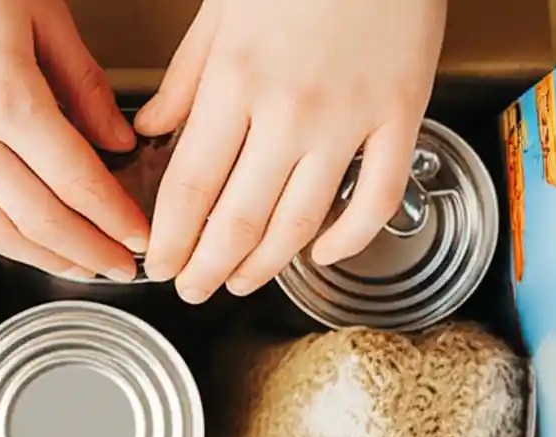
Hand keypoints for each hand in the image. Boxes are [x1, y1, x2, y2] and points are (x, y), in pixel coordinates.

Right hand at [0, 0, 145, 280]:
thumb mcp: (41, 12)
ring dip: (40, 256)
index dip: (115, 220)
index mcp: (2, 96)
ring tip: (75, 264)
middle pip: (38, 220)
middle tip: (118, 267)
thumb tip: (116, 142)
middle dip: (88, 253)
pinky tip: (17, 236)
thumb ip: (83, 85)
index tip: (140, 238)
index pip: (76, 183)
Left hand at [136, 0, 446, 302]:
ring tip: (241, 283)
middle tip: (192, 290)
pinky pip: (375, 200)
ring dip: (265, 267)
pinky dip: (348, 240)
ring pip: (300, 223)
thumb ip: (186, 78)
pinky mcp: (401, 119)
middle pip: (239, 220)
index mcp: (236, 81)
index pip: (190, 186)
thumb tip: (154, 129)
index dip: (170, 240)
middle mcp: (290, 111)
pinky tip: (321, 254)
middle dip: (207, 268)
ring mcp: (349, 121)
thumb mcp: (221, 10)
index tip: (158, 266)